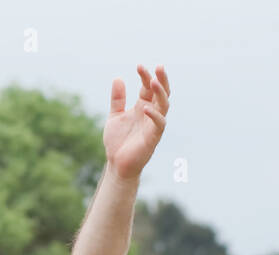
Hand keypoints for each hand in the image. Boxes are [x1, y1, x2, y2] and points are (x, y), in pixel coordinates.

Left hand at [103, 64, 169, 180]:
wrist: (117, 164)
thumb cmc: (117, 141)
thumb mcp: (114, 116)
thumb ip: (117, 99)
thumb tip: (118, 77)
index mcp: (142, 107)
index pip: (148, 87)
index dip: (145, 76)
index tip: (139, 66)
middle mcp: (151, 114)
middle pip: (162, 93)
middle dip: (162, 80)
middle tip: (159, 67)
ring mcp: (153, 124)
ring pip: (164, 105)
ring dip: (161, 93)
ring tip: (154, 81)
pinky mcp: (153, 137)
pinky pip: (159, 124)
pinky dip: (154, 115)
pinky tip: (145, 108)